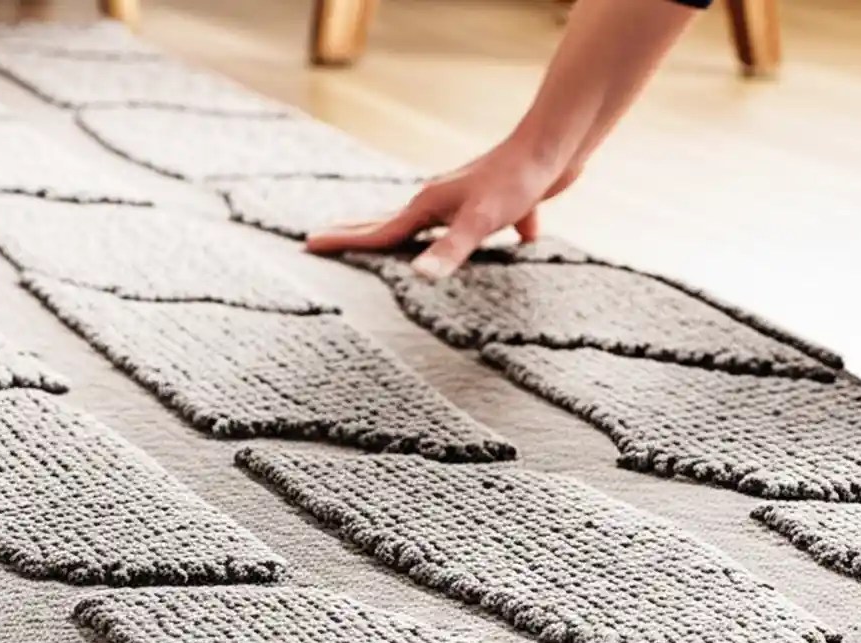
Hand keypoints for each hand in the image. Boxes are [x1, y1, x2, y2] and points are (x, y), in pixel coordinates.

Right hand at [306, 137, 580, 279]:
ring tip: (384, 243)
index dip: (343, 241)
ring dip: (402, 237)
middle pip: (390, 223)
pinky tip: (511, 247)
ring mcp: (463, 200)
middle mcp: (438, 199)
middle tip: (323, 239)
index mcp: (427, 206)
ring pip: (425, 224)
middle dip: (357, 234)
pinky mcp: (491, 203)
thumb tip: (417, 278)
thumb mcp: (481, 222)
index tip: (308, 245)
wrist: (552, 147)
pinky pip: (473, 228)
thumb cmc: (515, 181)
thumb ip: (450, 251)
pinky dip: (474, 241)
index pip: (377, 231)